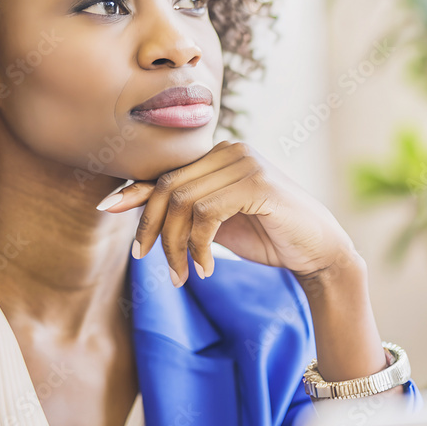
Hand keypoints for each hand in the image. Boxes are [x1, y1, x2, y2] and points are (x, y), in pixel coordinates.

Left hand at [96, 139, 358, 286]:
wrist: (319, 252)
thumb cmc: (268, 236)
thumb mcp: (216, 223)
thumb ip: (183, 210)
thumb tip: (127, 202)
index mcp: (221, 153)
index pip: (167, 170)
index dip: (135, 190)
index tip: (107, 208)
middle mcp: (231, 149)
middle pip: (168, 187)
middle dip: (153, 229)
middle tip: (151, 263)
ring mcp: (246, 163)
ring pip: (183, 202)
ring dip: (175, 246)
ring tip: (184, 275)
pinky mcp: (257, 184)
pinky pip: (205, 214)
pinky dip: (198, 247)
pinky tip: (206, 269)